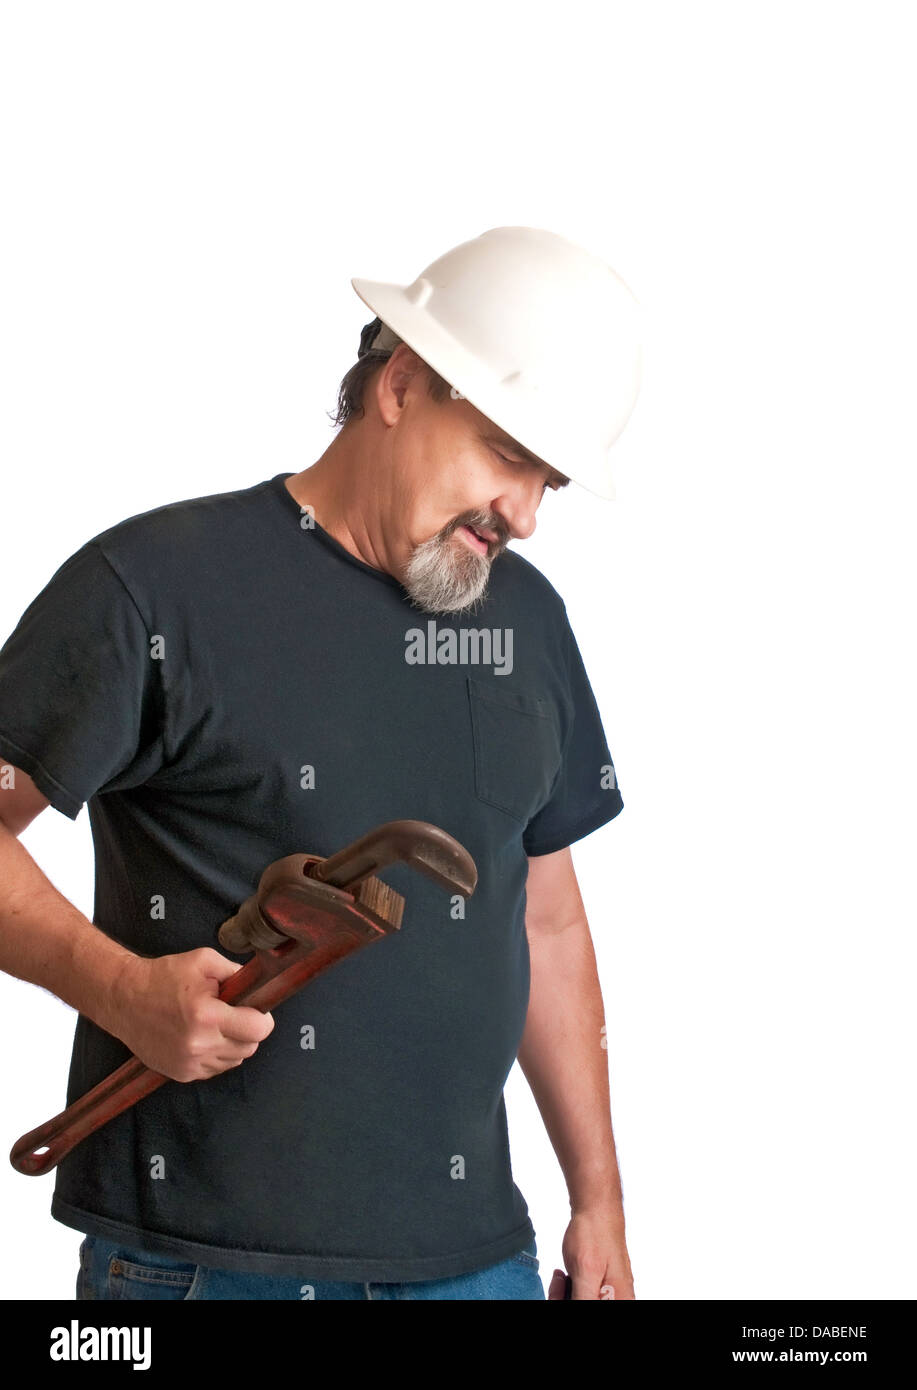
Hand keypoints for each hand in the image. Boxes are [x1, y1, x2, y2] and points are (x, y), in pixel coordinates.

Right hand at [109, 947, 274, 1081]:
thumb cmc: (162, 977)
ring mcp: (189, 1063)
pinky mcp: (181, 1074)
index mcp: (207, 1015)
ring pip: (234, 1060)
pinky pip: (215, 1069)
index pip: (258, 1030)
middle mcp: (199, 1045)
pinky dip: (216, 1055)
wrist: (124, 999)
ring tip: (215, 1025)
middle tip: (234, 1014)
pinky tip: (203, 1037)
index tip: (257, 1009)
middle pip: (249, 1047)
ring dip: (233, 1044)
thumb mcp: (203, 961)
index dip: (263, 1018)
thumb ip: (235, 972)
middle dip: (248, 1030)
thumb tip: (257, 984)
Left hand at [547, 1208, 634, 1299]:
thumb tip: (581, 1308)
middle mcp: (618, 1298)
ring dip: (564, 1295)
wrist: (597, 1209)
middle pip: (584, 1306)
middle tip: (558, 1281)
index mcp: (619, 1299)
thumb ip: (584, 1300)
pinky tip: (563, 1276)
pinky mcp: (603, 1286)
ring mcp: (611, 1292)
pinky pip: (583, 1296)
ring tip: (560, 1276)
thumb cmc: (594, 1235)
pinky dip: (570, 1289)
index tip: (562, 1293)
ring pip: (581, 1302)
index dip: (568, 1300)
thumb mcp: (585, 1272)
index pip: (590, 1309)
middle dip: (564, 1299)